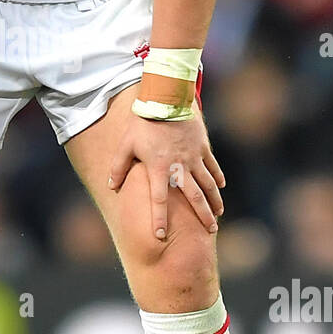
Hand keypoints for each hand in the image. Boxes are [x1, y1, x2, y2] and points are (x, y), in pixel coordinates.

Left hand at [107, 106, 224, 237]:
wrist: (166, 98)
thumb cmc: (143, 122)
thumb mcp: (126, 144)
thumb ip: (118, 167)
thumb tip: (111, 186)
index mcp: (159, 168)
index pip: (159, 200)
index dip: (159, 218)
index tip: (160, 235)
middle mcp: (179, 166)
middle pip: (194, 197)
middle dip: (203, 215)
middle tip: (211, 230)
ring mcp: (194, 157)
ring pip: (207, 184)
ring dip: (214, 200)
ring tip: (218, 215)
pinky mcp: (202, 146)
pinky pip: (212, 166)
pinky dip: (217, 177)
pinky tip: (221, 187)